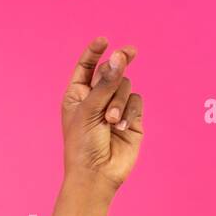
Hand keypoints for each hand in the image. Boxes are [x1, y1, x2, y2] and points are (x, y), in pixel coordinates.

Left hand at [60, 36, 144, 194]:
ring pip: (125, 85)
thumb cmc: (83, 145)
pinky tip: (120, 128)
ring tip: (110, 122)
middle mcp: (96, 98)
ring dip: (119, 101)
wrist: (97, 174)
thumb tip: (119, 56)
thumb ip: (106, 84)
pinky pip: (137, 101)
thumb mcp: (89, 111)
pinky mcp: (132, 117)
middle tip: (130, 52)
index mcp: (77, 95)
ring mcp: (115, 107)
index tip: (103, 40)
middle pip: (111, 71)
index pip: (86, 67)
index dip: (94, 52)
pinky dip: (130, 112)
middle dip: (118, 66)